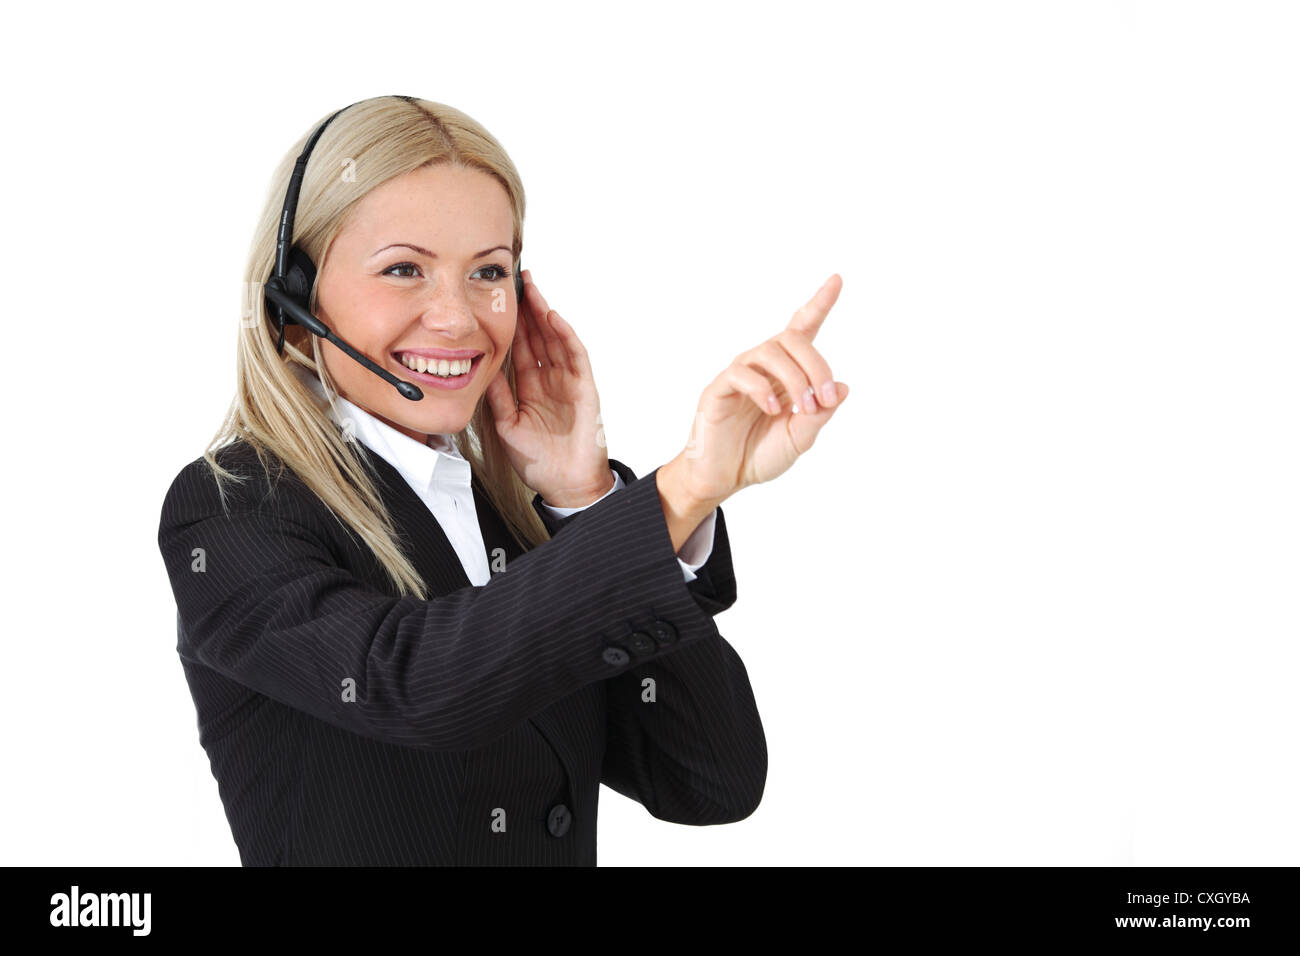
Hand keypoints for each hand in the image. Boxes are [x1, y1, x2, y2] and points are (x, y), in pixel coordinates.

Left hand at [483, 270, 612, 506]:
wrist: (565, 486)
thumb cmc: (538, 462)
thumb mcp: (507, 426)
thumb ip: (498, 397)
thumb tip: (482, 369)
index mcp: (531, 388)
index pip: (520, 348)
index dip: (511, 325)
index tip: (498, 301)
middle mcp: (550, 381)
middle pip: (538, 336)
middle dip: (528, 309)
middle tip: (516, 280)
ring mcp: (568, 383)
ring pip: (555, 340)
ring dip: (544, 314)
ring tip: (532, 289)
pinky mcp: (584, 389)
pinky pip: (575, 357)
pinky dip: (565, 336)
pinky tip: (552, 318)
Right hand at [667, 274, 849, 506]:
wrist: (724, 477)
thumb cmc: (760, 454)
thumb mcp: (800, 438)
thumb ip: (820, 415)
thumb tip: (843, 387)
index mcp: (786, 373)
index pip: (803, 329)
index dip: (819, 304)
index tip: (837, 279)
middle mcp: (764, 366)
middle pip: (793, 339)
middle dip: (817, 365)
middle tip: (826, 398)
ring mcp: (740, 374)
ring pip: (770, 352)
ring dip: (796, 379)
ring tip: (802, 409)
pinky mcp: (719, 389)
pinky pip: (742, 374)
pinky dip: (763, 388)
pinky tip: (772, 409)